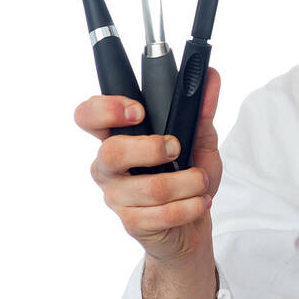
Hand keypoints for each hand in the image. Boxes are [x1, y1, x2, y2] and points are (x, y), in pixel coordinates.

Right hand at [75, 67, 223, 263]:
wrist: (193, 223)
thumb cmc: (188, 177)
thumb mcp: (199, 139)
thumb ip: (201, 109)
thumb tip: (210, 75)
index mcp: (117, 137)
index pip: (88, 116)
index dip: (106, 109)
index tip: (139, 111)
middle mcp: (109, 166)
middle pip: (112, 152)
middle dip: (151, 148)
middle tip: (176, 148)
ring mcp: (117, 196)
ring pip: (151, 187)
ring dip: (189, 182)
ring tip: (202, 181)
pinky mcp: (132, 222)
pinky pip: (164, 213)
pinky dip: (192, 205)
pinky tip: (200, 201)